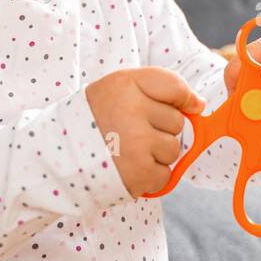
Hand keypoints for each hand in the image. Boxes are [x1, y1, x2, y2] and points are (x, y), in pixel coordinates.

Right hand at [85, 67, 206, 197]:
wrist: (61, 155)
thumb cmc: (98, 118)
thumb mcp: (120, 87)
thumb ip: (161, 86)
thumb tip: (199, 105)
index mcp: (126, 85)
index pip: (174, 86)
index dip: (181, 98)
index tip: (175, 106)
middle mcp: (132, 111)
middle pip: (177, 122)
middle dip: (160, 129)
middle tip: (132, 131)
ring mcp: (137, 144)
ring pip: (174, 149)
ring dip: (157, 153)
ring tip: (129, 150)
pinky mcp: (140, 173)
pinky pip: (165, 174)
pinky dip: (150, 175)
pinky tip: (129, 167)